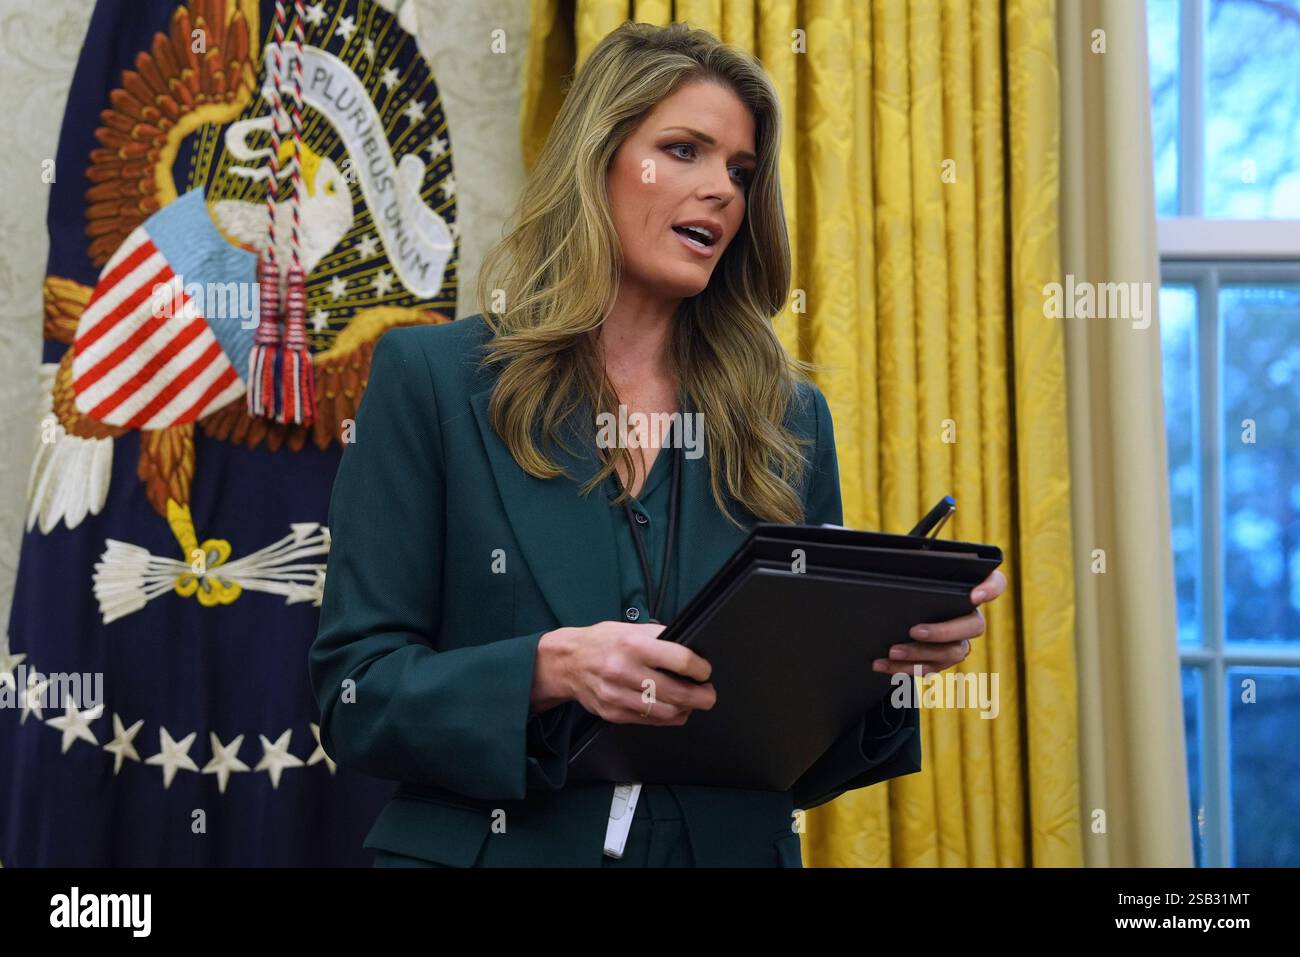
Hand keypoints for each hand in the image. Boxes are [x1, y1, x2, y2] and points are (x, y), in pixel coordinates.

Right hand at [534, 621, 716, 725]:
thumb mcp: (630, 629)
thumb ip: (660, 638)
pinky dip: (666, 717)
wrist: (567, 662)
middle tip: (709, 694)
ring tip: (691, 702)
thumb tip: (692, 649)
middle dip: (701, 696)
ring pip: (666, 712)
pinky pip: (650, 721)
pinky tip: (671, 709)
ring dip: (686, 710)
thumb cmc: (602, 642)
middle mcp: (624, 671)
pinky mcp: (613, 714)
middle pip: (677, 693)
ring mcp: (618, 696)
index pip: (680, 660)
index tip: (705, 671)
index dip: (700, 669)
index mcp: (632, 645)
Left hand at [871, 570, 1006, 676]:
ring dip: (919, 654)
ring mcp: (959, 641)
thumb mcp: (911, 572)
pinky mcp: (942, 660)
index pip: (995, 584)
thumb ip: (917, 564)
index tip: (975, 595)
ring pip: (952, 652)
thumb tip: (905, 556)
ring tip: (892, 651)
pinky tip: (882, 664)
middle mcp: (969, 617)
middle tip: (914, 630)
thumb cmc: (906, 587)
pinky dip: (903, 668)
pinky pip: (930, 668)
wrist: (890, 614)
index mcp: (968, 590)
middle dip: (943, 631)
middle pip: (974, 626)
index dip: (990, 589)